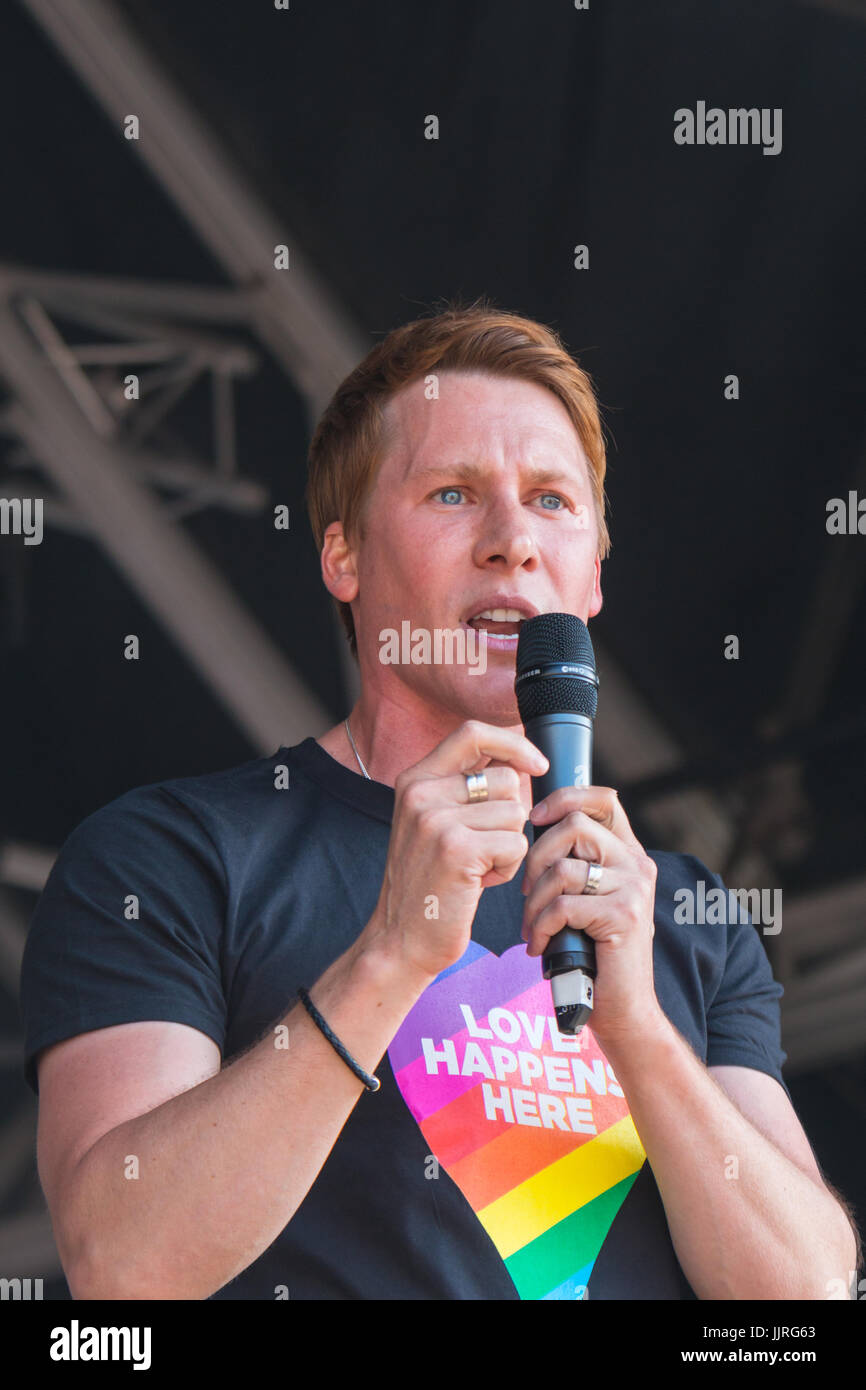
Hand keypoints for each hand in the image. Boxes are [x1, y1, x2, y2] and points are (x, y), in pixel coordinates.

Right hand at [363, 720, 547, 982]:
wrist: (399, 939)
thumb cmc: (428, 883)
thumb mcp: (433, 822)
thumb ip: (464, 788)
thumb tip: (518, 758)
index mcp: (414, 779)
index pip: (472, 733)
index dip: (513, 743)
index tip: (537, 764)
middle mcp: (420, 792)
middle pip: (506, 779)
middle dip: (511, 816)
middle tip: (485, 847)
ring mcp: (436, 820)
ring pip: (516, 814)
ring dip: (509, 845)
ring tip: (479, 867)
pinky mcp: (457, 849)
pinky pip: (516, 844)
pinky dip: (509, 868)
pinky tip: (481, 882)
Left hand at [520, 786, 664, 1045]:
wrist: (623, 1008)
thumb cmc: (593, 952)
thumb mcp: (586, 897)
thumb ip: (574, 863)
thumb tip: (531, 828)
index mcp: (629, 853)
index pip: (602, 798)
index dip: (564, 797)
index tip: (533, 817)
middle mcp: (637, 864)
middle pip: (575, 824)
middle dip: (536, 857)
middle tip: (525, 892)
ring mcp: (634, 888)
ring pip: (563, 869)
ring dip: (534, 902)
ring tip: (531, 928)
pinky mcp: (623, 916)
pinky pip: (564, 905)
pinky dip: (541, 926)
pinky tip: (539, 946)